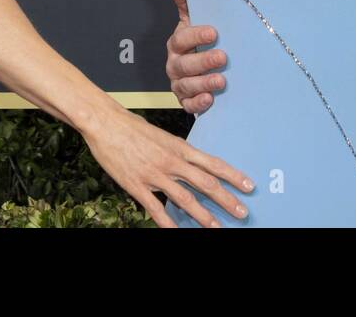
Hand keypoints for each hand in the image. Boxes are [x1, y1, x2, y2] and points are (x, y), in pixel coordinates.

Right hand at [82, 105, 253, 227]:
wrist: (106, 123)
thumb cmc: (134, 128)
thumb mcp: (164, 137)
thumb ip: (179, 152)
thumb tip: (194, 164)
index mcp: (181, 147)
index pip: (213, 163)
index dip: (233, 176)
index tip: (249, 186)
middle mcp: (172, 162)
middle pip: (206, 183)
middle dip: (226, 200)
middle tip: (242, 212)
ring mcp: (155, 175)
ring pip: (185, 199)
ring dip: (203, 216)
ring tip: (217, 228)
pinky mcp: (137, 186)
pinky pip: (156, 208)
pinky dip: (168, 223)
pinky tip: (176, 232)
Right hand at [165, 0, 226, 113]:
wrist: (203, 68)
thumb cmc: (200, 40)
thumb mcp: (194, 19)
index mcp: (177, 43)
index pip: (182, 39)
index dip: (196, 36)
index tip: (214, 33)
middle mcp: (175, 64)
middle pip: (184, 65)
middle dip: (203, 61)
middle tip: (223, 57)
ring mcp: (180, 84)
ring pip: (187, 85)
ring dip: (204, 83)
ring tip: (221, 81)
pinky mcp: (187, 100)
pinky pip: (189, 105)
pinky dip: (198, 103)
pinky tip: (210, 100)